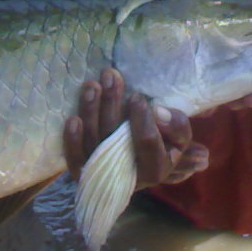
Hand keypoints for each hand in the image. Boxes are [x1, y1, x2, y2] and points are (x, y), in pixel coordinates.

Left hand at [62, 69, 207, 188]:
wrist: (141, 162)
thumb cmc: (162, 141)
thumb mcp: (178, 136)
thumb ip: (176, 125)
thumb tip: (158, 111)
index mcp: (156, 169)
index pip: (147, 143)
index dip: (142, 119)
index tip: (138, 97)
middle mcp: (128, 175)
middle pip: (115, 139)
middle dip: (112, 104)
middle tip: (111, 75)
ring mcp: (104, 173)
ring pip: (93, 142)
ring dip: (90, 111)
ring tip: (92, 84)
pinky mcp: (84, 170)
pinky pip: (75, 157)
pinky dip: (72, 140)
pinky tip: (73, 118)